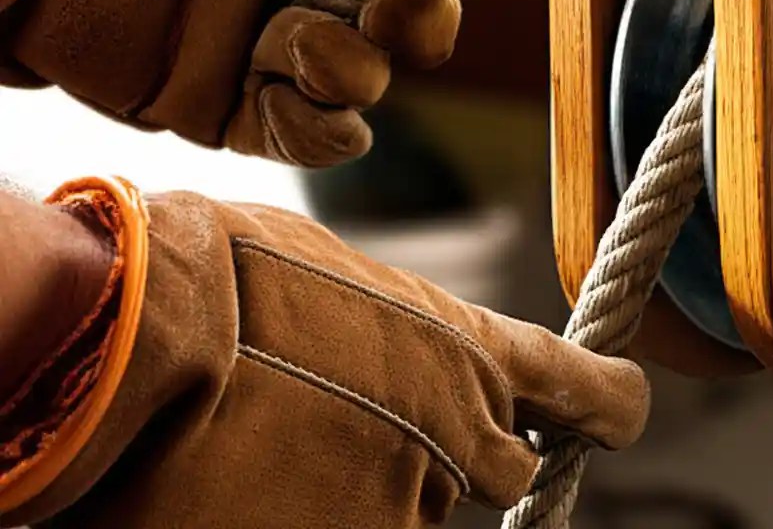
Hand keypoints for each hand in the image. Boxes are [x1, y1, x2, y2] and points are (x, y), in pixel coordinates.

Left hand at [0, 0, 461, 166]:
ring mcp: (244, 42)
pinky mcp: (202, 104)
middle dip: (412, 21)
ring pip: (353, 82)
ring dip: (359, 74)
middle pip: (388, 16)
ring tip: (308, 47)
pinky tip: (301, 94)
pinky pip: (290, 133)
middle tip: (397, 13)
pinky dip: (317, 128)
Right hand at [0, 180, 647, 527]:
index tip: (617, 414)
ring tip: (276, 437)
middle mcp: (463, 437)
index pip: (587, 392)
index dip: (606, 407)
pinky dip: (314, 512)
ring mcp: (408, 506)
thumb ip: (389, 327)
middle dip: (445, 451)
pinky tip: (252, 478)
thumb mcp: (334, 276)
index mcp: (471, 350)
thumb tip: (379, 341)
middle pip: (495, 471)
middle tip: (356, 416)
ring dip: (363, 484)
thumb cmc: (226, 277)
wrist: (145, 337)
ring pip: (410, 510)